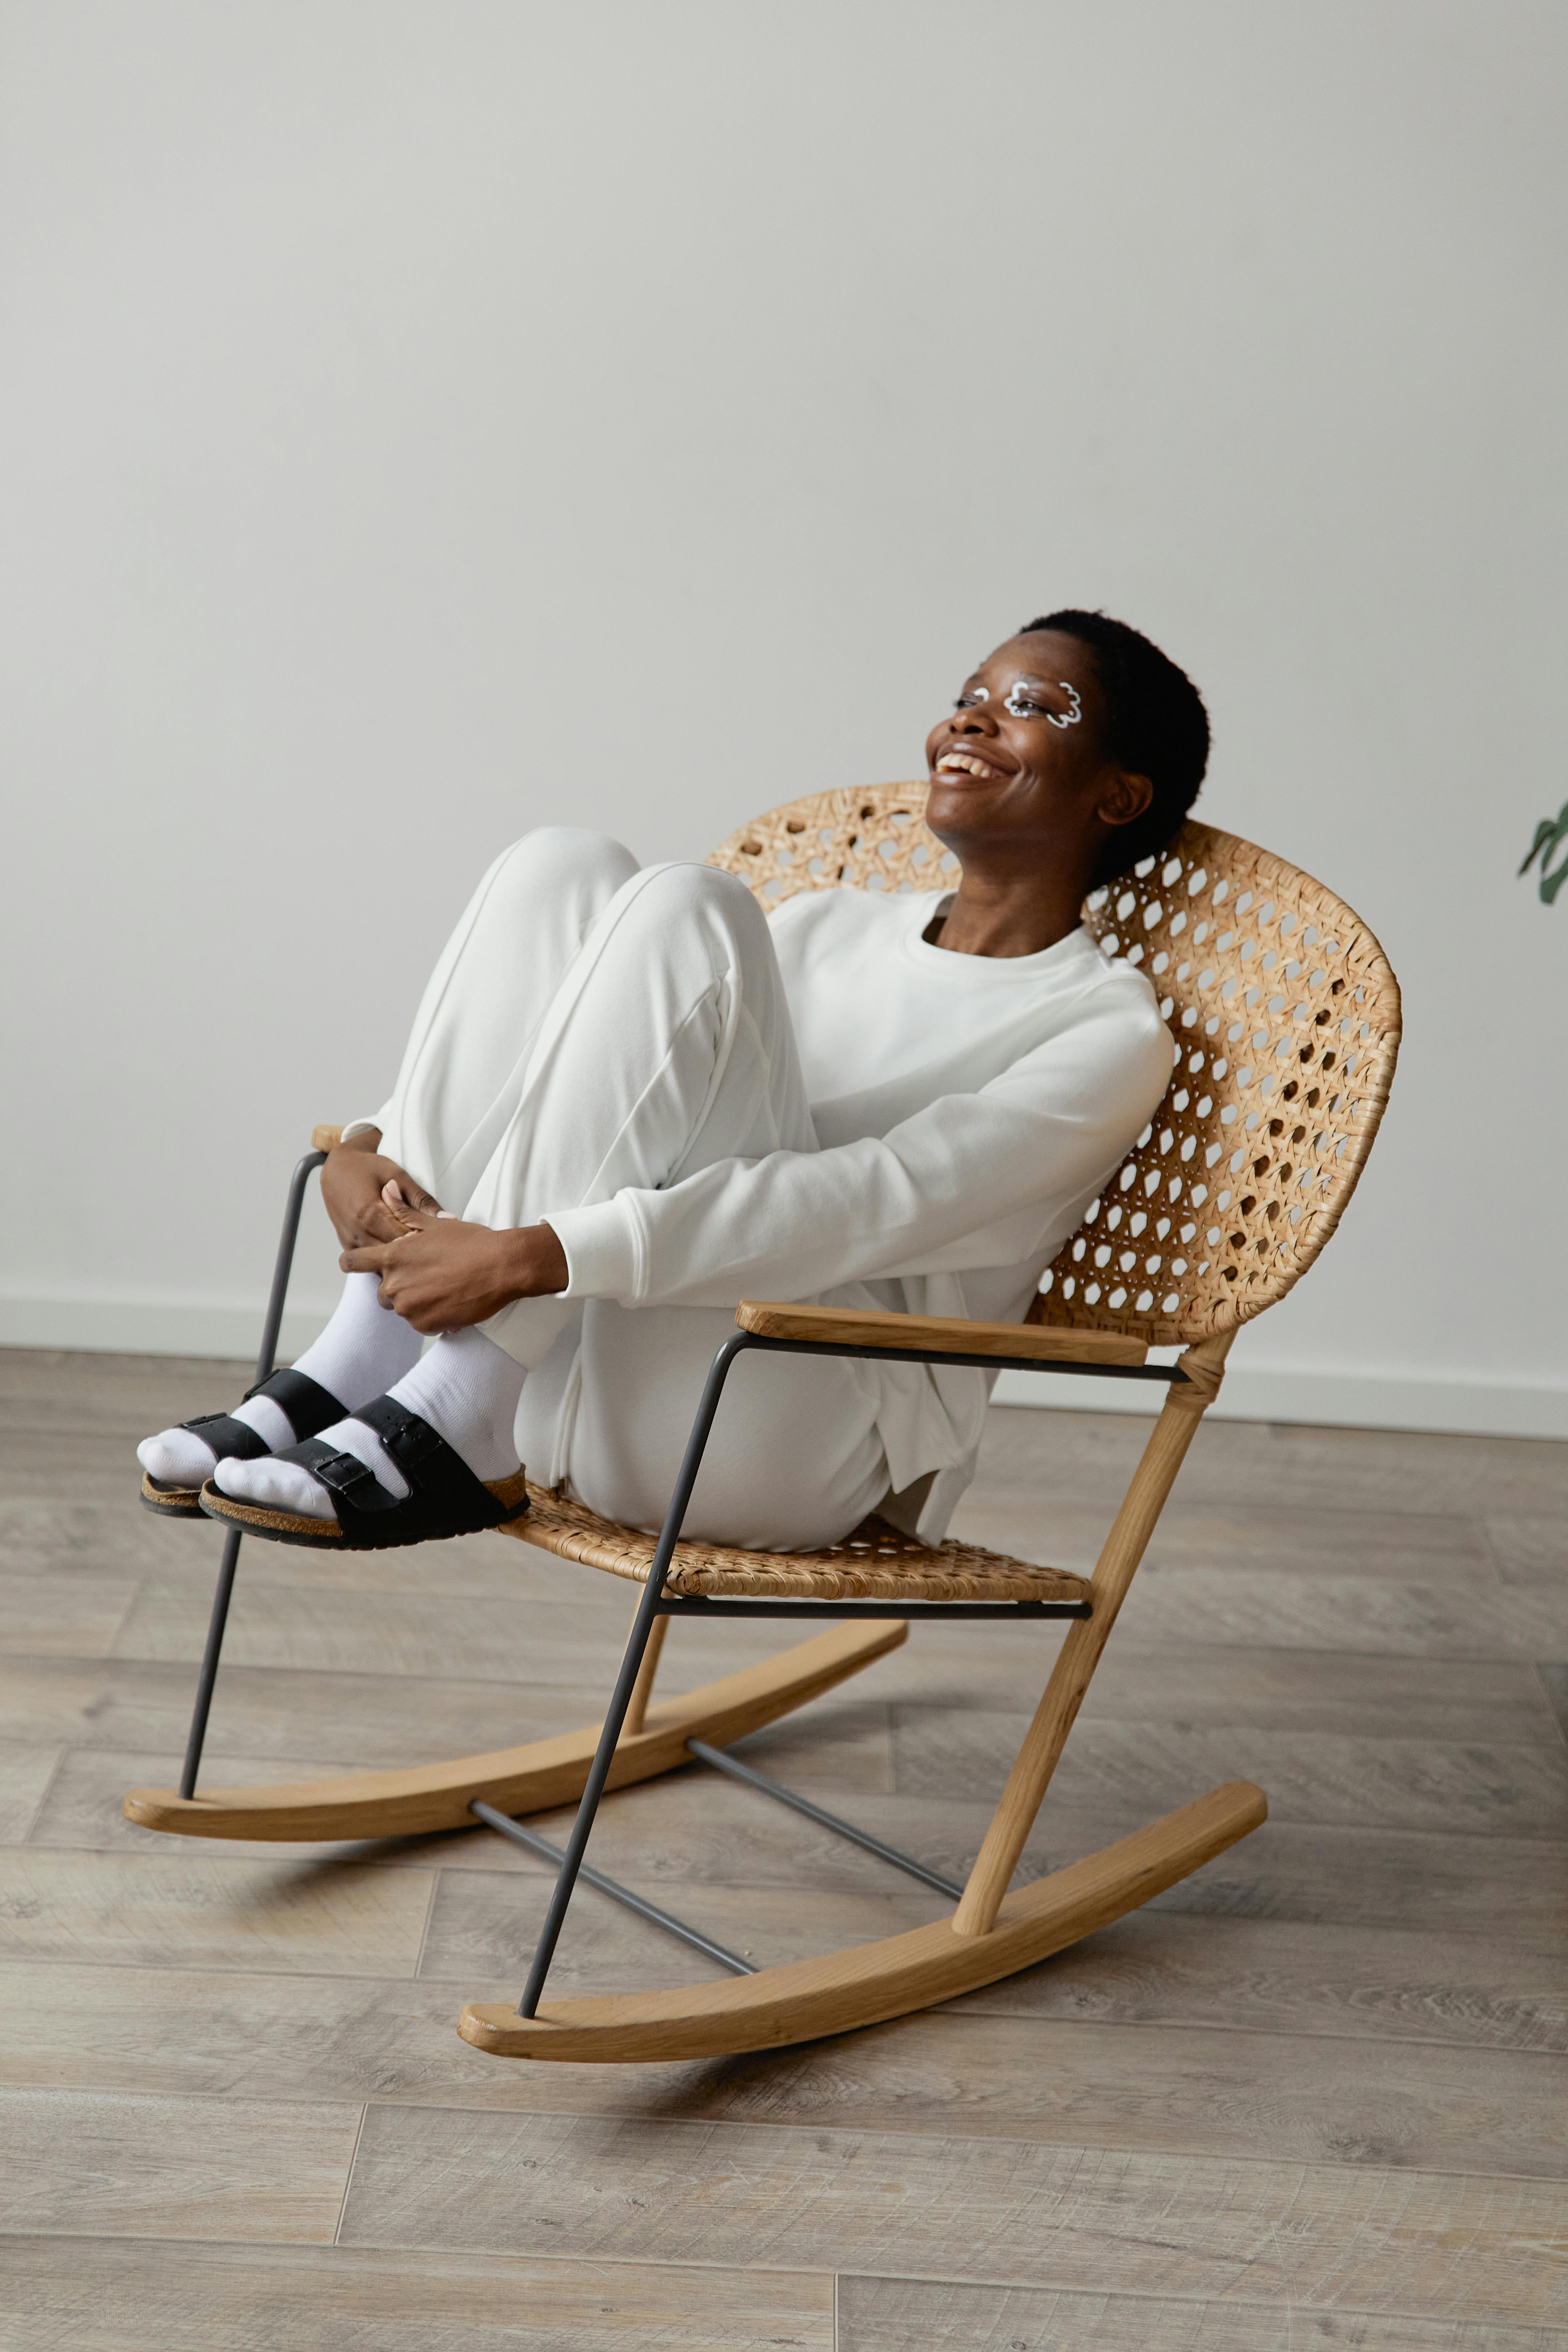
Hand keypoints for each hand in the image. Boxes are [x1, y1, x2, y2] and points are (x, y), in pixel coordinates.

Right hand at [321, 1129, 442, 1249]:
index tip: (440, 1240)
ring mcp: (350, 1241)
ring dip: (400, 1259)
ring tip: (418, 1252)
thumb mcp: (399, 1176)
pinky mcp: (347, 1244)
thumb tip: (448, 1219)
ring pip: (381, 1263)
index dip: (425, 1242)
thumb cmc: (368, 1167)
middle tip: (433, 1249)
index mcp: (370, 1214)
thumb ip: (422, 1200)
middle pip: (393, 1255)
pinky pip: (369, 1260)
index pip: (405, 1240)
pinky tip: (401, 1252)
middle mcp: (357, 1232)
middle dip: (415, 1254)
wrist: (336, 1168)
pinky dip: (386, 1258)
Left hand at [340, 1209, 568, 1332]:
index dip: (352, 1262)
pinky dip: (432, 1315)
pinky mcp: (426, 1325)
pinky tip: (452, 1300)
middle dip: (399, 1286)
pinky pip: (420, 1323)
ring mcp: (409, 1307)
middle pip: (382, 1292)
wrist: (502, 1267)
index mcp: (393, 1256)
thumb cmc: (471, 1242)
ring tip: (444, 1287)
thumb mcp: (434, 1224)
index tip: (355, 1263)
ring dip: (417, 1301)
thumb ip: (403, 1211)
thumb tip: (387, 1189)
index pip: (353, 1262)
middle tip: (427, 1276)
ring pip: (403, 1308)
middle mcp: (395, 1284)